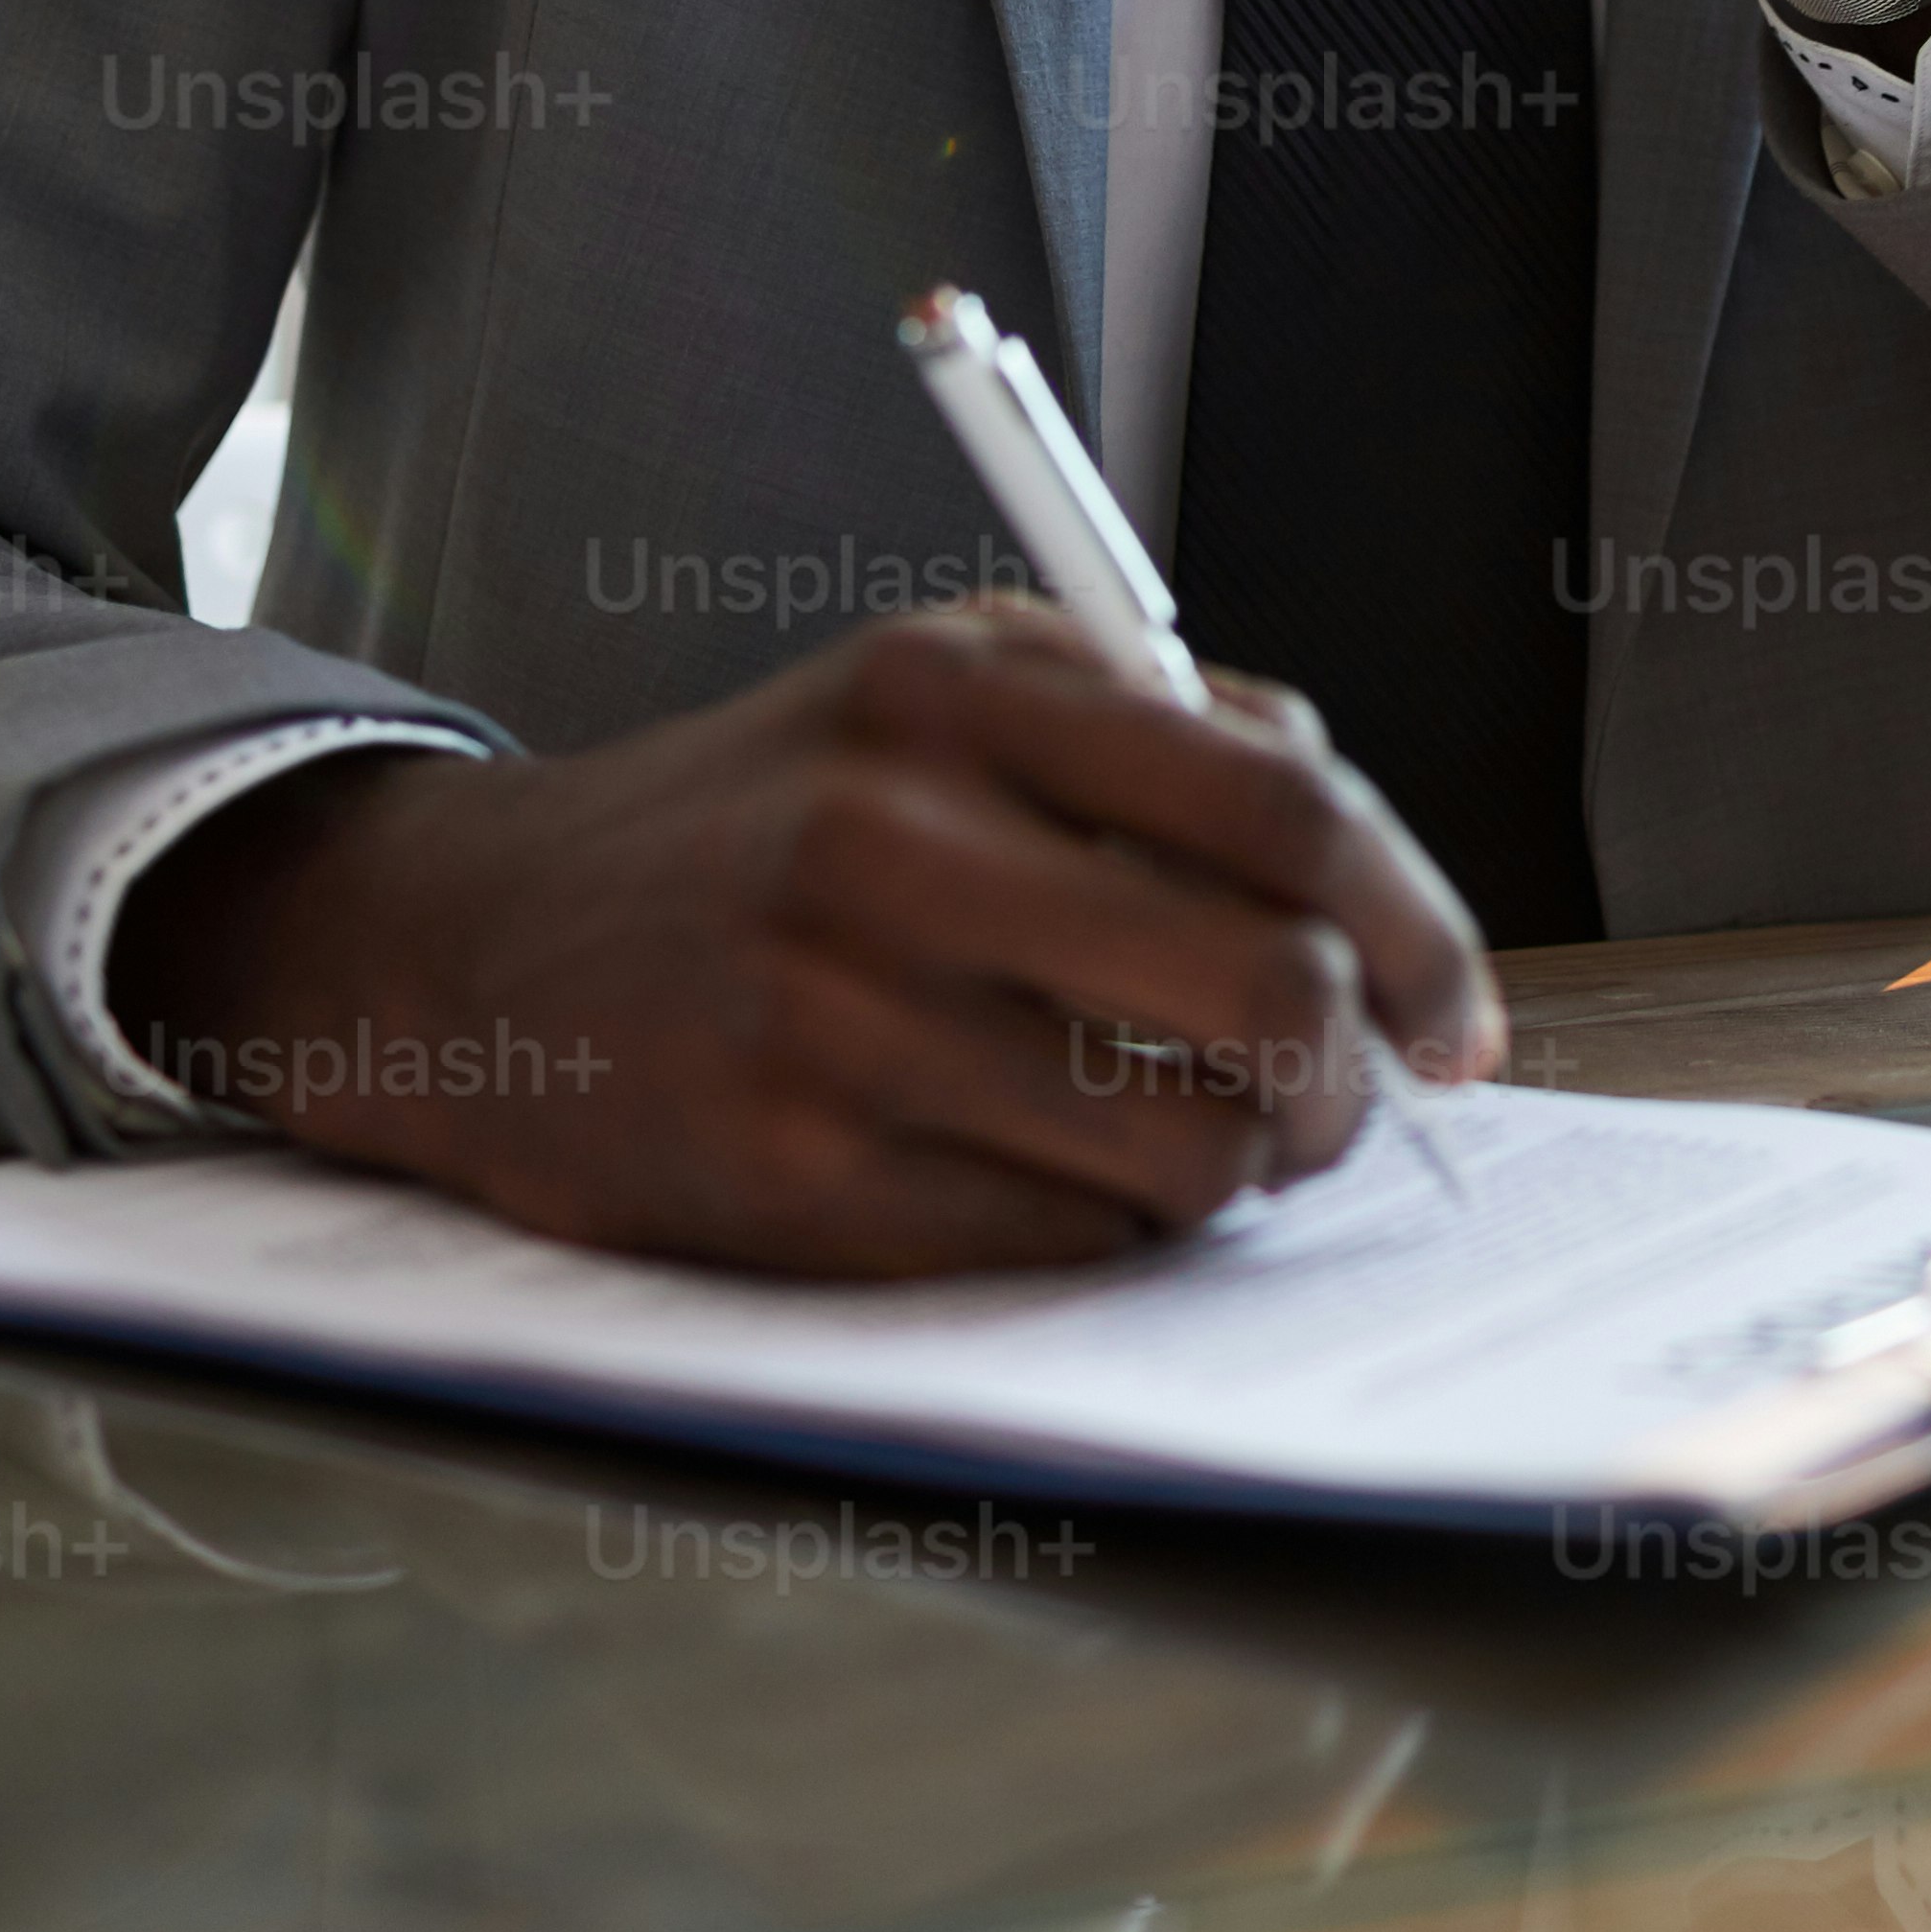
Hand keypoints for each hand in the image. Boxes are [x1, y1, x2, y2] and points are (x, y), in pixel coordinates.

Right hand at [102, 602, 1501, 1276]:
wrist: (473, 942)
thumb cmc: (765, 813)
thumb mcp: (939, 687)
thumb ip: (1162, 732)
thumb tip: (1373, 880)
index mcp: (960, 691)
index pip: (1287, 809)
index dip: (1422, 928)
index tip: (1457, 1016)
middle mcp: (896, 841)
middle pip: (1272, 990)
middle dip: (1353, 1080)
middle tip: (1344, 1103)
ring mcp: (835, 1018)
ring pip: (1188, 1147)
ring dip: (1237, 1170)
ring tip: (1200, 1142)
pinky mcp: (790, 1178)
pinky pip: (1065, 1244)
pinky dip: (1108, 1231)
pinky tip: (1062, 1179)